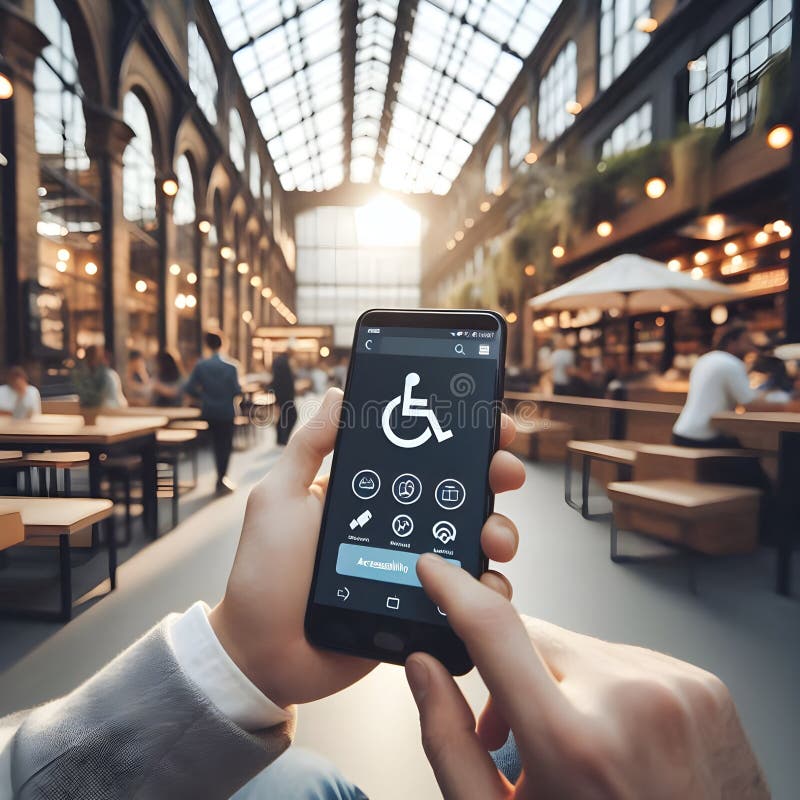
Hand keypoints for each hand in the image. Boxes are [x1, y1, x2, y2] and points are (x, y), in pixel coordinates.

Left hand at [209, 388, 525, 707]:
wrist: (263, 654)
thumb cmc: (264, 574)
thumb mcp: (280, 498)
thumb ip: (310, 447)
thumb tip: (338, 392)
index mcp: (370, 493)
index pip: (424, 456)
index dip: (462, 437)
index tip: (490, 425)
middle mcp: (399, 525)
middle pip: (462, 493)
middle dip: (494, 476)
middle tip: (503, 473)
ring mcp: (415, 568)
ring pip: (475, 540)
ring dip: (498, 530)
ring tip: (492, 536)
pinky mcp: (424, 610)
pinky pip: (469, 596)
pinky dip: (489, 588)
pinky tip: (487, 582)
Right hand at [407, 556, 768, 799]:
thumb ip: (450, 742)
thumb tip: (423, 668)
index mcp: (573, 745)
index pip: (495, 632)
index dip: (455, 590)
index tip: (434, 569)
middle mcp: (632, 702)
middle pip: (537, 639)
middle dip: (514, 671)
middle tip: (518, 730)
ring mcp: (676, 689)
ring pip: (581, 649)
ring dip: (566, 682)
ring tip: (580, 747)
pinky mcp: (704, 685)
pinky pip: (626, 660)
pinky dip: (609, 689)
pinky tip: (620, 740)